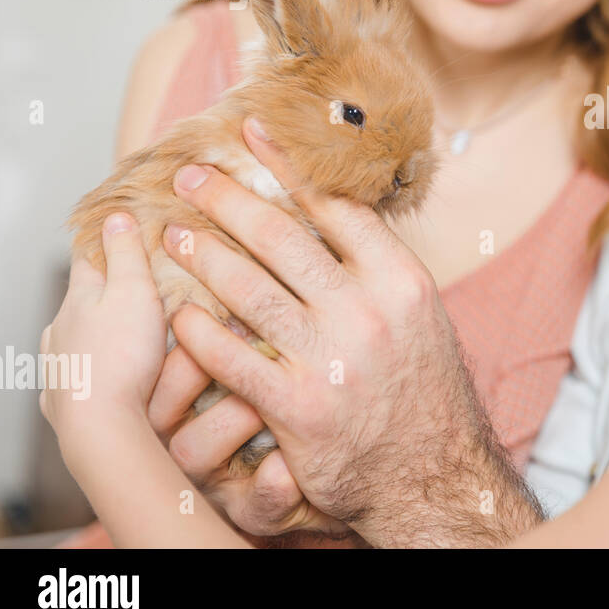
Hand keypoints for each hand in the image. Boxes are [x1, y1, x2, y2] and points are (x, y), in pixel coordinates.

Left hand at [41, 214, 167, 438]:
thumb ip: (126, 253)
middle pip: (84, 296)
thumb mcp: (134, 291)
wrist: (99, 426)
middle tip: (142, 287)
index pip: (88, 252)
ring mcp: (58, 362)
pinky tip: (104, 374)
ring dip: (98, 331)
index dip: (106, 237)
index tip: (122, 225)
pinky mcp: (61, 396)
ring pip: (76, 335)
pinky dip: (91, 367)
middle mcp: (60, 325)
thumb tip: (115, 216)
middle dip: (109, 289)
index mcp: (78, 295)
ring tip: (127, 336)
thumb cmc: (120, 358)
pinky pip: (75, 373)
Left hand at [162, 116, 540, 545]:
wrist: (434, 475)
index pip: (335, 205)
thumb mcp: (422, 318)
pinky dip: (199, 334)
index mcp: (401, 280)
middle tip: (189, 177)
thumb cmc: (424, 393)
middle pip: (282, 237)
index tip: (253, 133)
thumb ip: (378, 271)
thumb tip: (334, 217)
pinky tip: (178, 316)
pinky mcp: (298, 406)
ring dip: (202, 257)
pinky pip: (232, 359)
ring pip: (248, 290)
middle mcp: (368, 310)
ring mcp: (331, 358)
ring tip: (173, 236)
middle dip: (226, 200)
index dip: (288, 165)